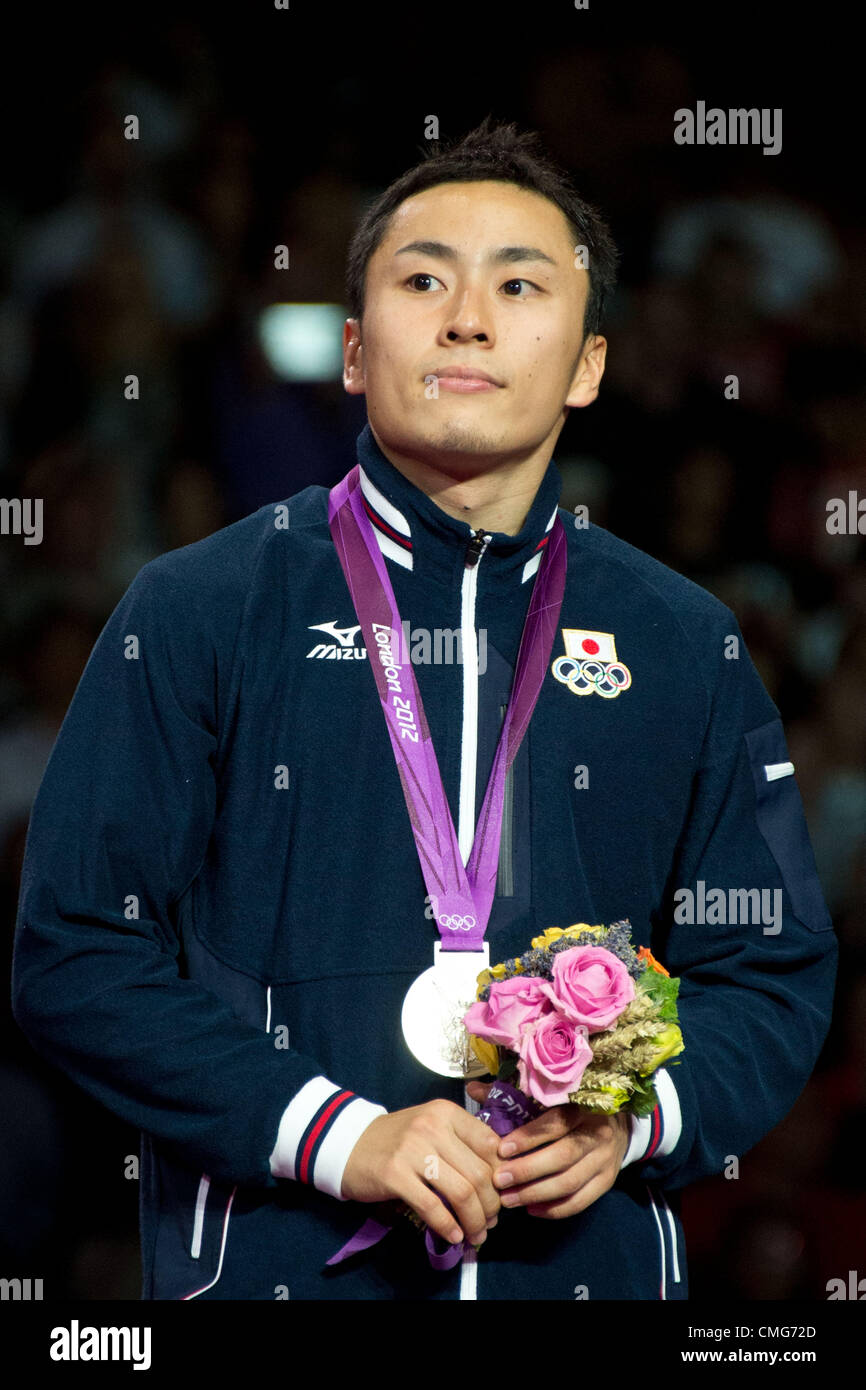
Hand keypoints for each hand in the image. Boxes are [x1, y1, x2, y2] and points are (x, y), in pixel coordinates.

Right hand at [340, 1098, 501, 1246]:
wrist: (350, 1143)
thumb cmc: (399, 1139)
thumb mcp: (433, 1129)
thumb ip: (463, 1144)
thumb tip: (499, 1179)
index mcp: (447, 1113)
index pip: (491, 1146)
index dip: (501, 1176)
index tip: (500, 1195)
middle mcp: (433, 1127)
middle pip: (479, 1174)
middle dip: (491, 1206)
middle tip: (489, 1223)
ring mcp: (413, 1150)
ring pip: (461, 1193)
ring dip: (474, 1221)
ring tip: (475, 1234)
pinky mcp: (394, 1174)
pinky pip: (432, 1207)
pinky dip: (448, 1227)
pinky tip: (453, 1236)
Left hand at [465, 1079, 629, 1218]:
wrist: (617, 1125)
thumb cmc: (573, 1108)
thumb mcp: (549, 1096)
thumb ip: (511, 1094)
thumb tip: (472, 1089)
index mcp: (582, 1106)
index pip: (556, 1123)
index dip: (529, 1137)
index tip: (502, 1149)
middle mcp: (597, 1133)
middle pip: (562, 1156)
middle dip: (527, 1171)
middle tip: (498, 1180)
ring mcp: (604, 1160)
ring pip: (570, 1182)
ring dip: (536, 1194)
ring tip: (507, 1200)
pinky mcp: (606, 1182)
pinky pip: (580, 1201)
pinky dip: (554, 1209)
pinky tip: (531, 1209)